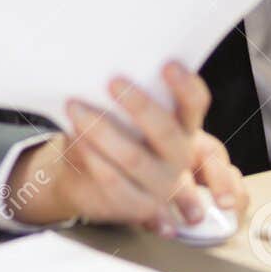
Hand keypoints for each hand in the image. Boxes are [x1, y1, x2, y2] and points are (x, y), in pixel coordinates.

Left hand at [7, 62, 247, 235]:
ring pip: (134, 158)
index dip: (185, 86)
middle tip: (112, 81)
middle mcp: (179, 155)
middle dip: (139, 106)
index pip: (195, 104)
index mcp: (183, 125)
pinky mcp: (137, 206)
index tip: (167, 65)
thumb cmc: (110, 128)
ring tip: (75, 107)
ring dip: (101, 130)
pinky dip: (92, 157)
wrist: (87, 177)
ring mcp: (161, 185)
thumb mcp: (122, 110)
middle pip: (166, 132)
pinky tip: (76, 137)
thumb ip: (125, 92)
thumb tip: (106, 65)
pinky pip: (113, 181)